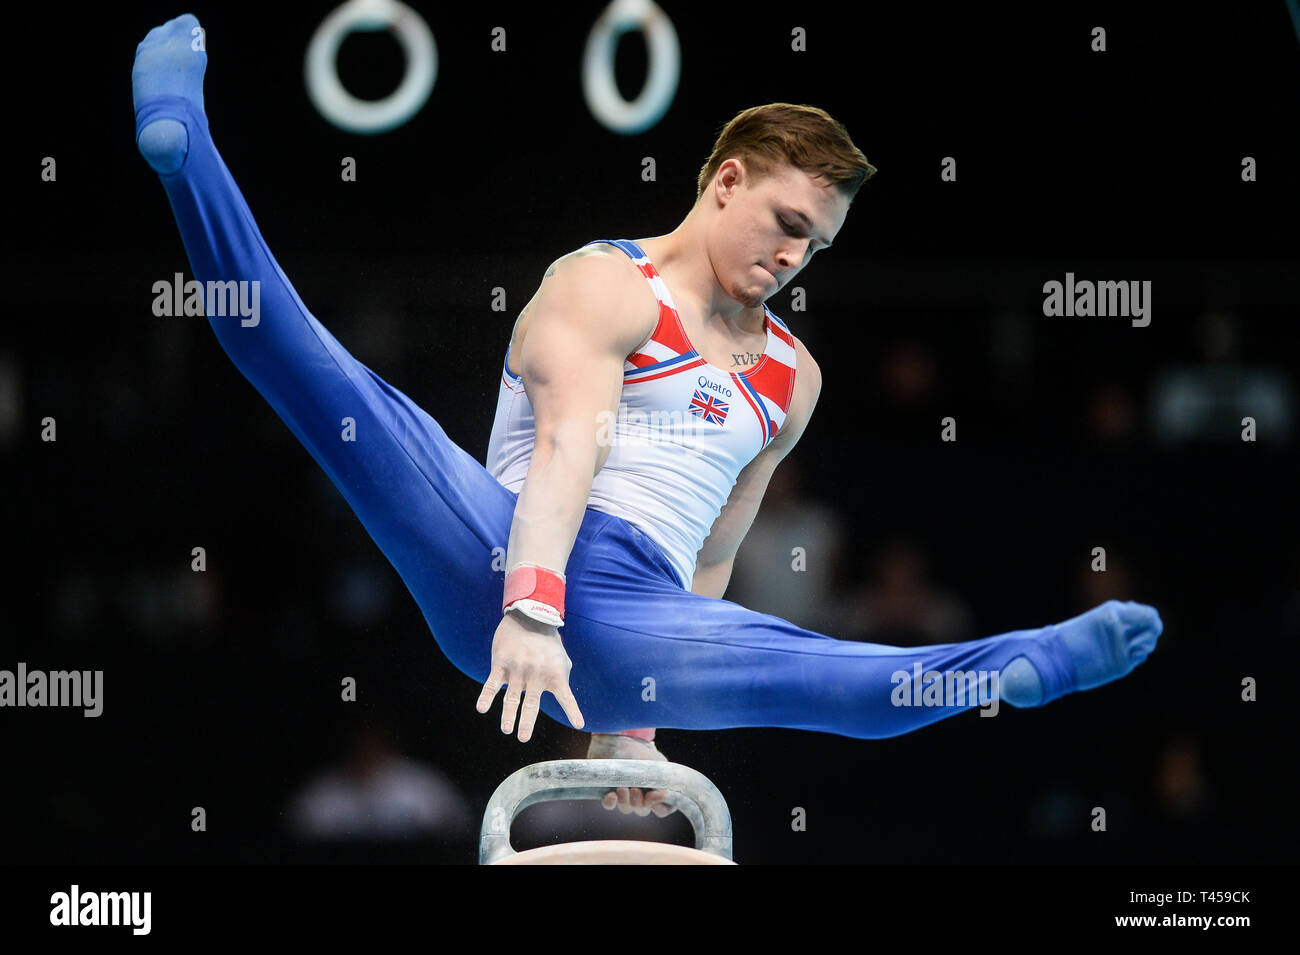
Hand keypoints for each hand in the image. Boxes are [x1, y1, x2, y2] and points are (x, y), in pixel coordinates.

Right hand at [476, 610, 583, 741]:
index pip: (566, 696)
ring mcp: (518, 669)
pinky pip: (492, 684)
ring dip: (508, 715)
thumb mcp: (562, 659)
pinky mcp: (501, 663)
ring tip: (506, 729)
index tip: (579, 723)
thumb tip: (563, 698)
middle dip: (526, 722)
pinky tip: (482, 708)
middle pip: (531, 703)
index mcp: (555, 674)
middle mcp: (537, 673)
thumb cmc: (548, 642)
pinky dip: (487, 696)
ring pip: (511, 697)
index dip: (572, 710)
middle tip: (523, 738)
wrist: (530, 616)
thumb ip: (562, 679)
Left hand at [587, 732, 676, 816]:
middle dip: (640, 804)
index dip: (660, 808)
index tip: (654, 800)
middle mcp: (641, 793)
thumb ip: (660, 780)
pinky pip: (609, 805)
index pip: (664, 808)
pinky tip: (611, 795)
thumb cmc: (638, 749)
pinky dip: (610, 803)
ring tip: (621, 788)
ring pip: (627, 809)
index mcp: (656, 787)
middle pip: (643, 810)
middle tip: (635, 790)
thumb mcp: (653, 763)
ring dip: (625, 802)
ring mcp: (624, 792)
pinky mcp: (607, 790)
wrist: (615, 737)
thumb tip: (664, 795)